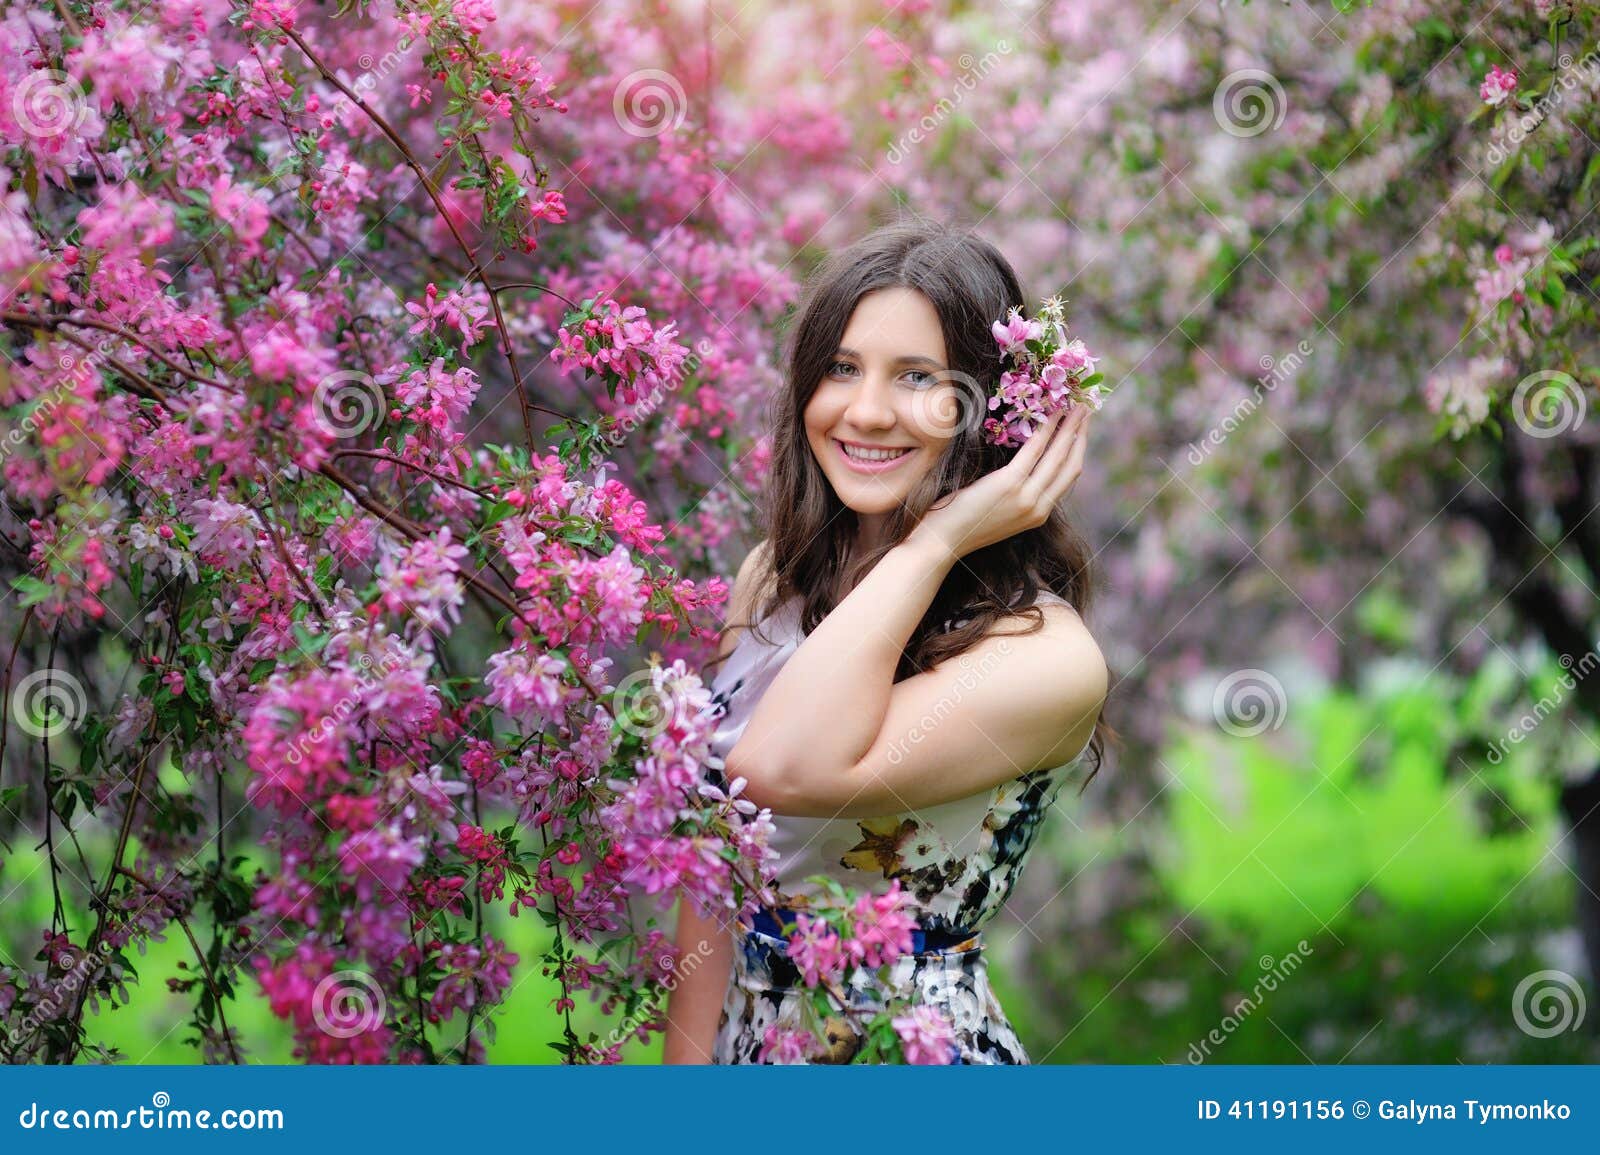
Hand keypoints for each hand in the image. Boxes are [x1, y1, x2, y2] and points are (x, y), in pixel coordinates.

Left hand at [909, 404, 1091, 561]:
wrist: (942, 542)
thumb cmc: (961, 523)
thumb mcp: (998, 511)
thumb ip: (1015, 493)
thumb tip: (1022, 461)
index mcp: (1038, 514)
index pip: (1067, 477)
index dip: (1077, 449)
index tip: (1081, 429)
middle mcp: (1038, 508)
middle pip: (1070, 464)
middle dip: (1080, 434)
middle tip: (1085, 409)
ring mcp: (1026, 498)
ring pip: (1058, 455)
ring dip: (1069, 427)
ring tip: (1074, 405)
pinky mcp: (1009, 485)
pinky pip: (1033, 451)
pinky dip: (1045, 429)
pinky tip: (1050, 413)